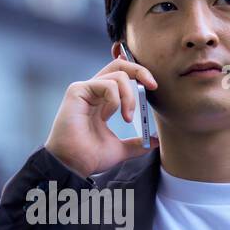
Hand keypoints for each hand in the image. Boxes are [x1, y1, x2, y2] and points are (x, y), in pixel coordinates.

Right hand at [43, 57, 158, 176]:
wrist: (74, 165)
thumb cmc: (89, 157)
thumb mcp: (120, 149)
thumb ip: (137, 143)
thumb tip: (155, 141)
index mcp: (102, 100)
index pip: (121, 75)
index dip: (139, 74)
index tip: (153, 87)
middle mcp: (93, 91)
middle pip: (119, 64)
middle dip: (140, 70)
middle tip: (152, 86)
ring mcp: (85, 89)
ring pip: (118, 75)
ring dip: (129, 97)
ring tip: (127, 118)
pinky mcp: (77, 90)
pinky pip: (107, 85)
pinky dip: (114, 101)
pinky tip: (106, 117)